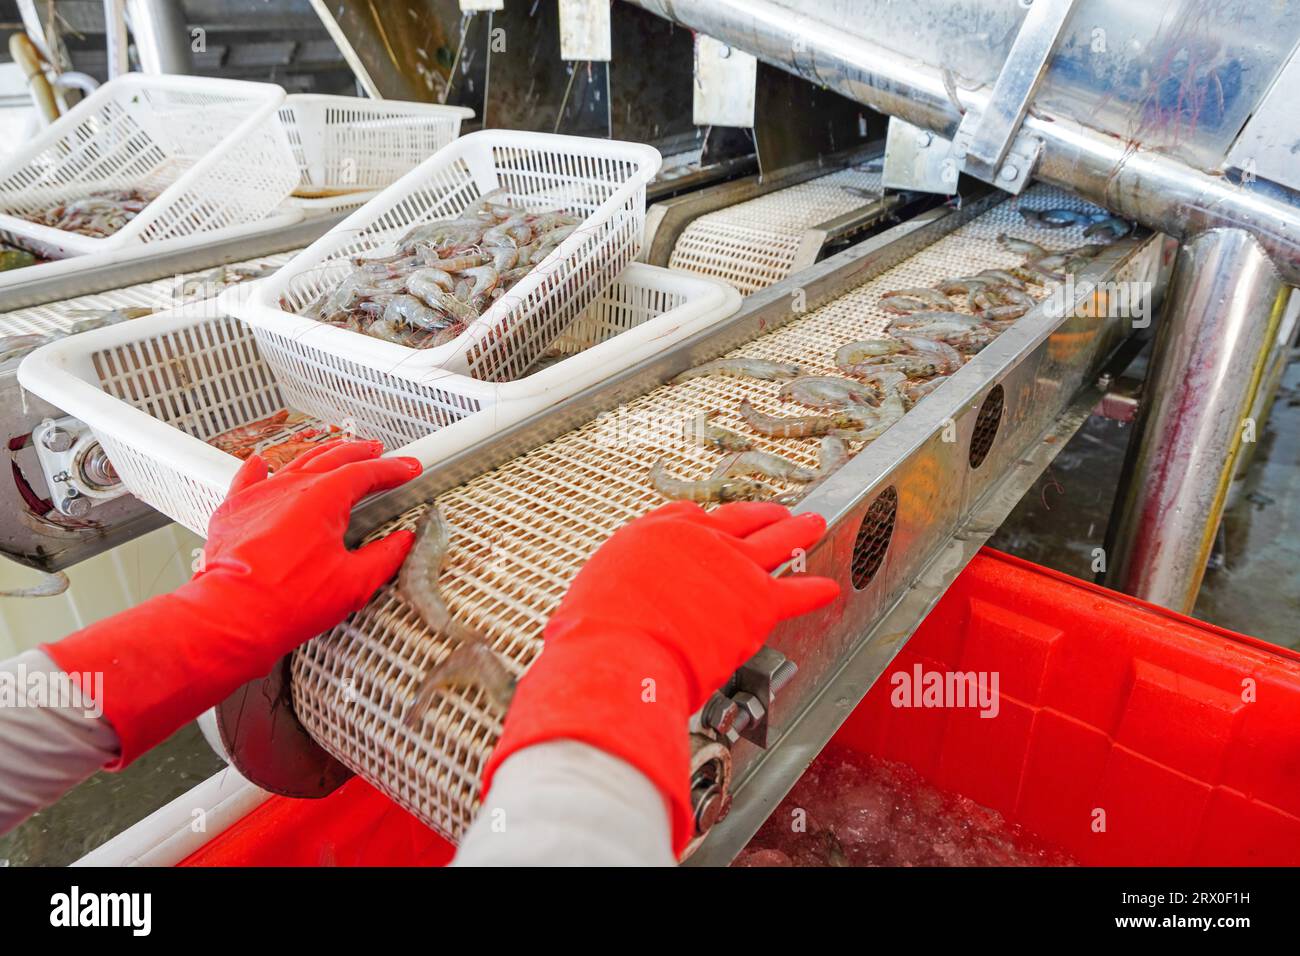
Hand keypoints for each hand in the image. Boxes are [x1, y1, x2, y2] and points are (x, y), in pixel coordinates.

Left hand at [200, 439, 422, 651]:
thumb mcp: (354, 583)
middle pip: (333, 458)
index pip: (366, 473)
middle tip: (378, 452)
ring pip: (296, 462)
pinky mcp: (235, 511)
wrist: (232, 617)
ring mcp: (260, 496)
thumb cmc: (287, 602)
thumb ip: (385, 557)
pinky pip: (248, 479)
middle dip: (361, 452)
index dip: (392, 469)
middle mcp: (291, 487)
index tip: (407, 468)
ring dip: (322, 455)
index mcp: (323, 498)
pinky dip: (259, 469)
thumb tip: (401, 544)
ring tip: (337, 452)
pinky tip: (260, 462)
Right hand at [483, 500, 839, 855]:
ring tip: (813, 525)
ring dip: (796, 532)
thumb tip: (609, 610)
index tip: (715, 522)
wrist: (619, 652)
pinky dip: (813, 591)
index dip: (707, 522)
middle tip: (776, 511)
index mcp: (655, 534)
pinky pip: (794, 592)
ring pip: (772, 543)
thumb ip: (616, 592)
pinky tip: (828, 588)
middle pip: (738, 520)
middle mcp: (697, 540)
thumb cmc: (595, 635)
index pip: (690, 516)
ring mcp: (731, 566)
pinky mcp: (756, 600)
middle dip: (759, 516)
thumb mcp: (594, 594)